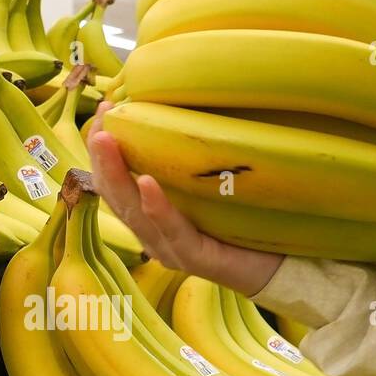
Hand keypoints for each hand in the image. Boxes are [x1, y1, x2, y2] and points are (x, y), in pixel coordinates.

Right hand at [87, 102, 282, 296]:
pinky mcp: (197, 259)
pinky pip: (173, 232)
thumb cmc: (245, 223)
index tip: (104, 111)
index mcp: (152, 219)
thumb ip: (188, 162)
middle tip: (96, 124)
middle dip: (101, 159)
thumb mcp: (208, 185)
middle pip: (117, 198)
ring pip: (135, 214)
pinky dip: (157, 207)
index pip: (116, 185)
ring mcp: (173, 251)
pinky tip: (146, 182)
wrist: (280, 266)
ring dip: (118, 176)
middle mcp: (155, 237)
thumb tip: (178, 109)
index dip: (103, 152)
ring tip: (106, 141)